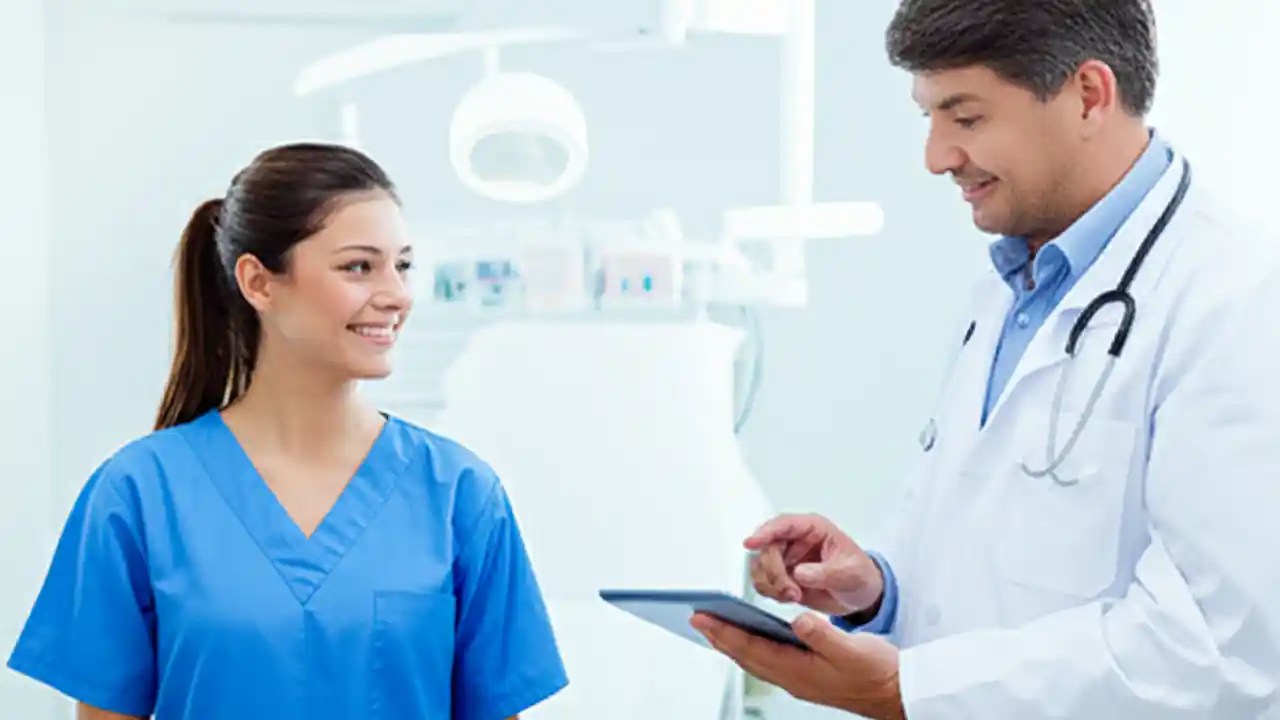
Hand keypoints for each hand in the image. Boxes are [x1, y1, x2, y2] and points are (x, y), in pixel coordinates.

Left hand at [691, 611, 904, 719]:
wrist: (897, 692)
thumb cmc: (878, 673)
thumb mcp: (852, 649)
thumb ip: (823, 635)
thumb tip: (799, 620)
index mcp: (799, 672)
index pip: (751, 649)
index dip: (724, 632)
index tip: (702, 617)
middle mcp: (793, 679)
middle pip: (746, 656)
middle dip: (720, 636)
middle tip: (697, 617)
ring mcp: (798, 679)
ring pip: (755, 659)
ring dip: (733, 642)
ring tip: (715, 624)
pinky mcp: (806, 676)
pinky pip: (769, 660)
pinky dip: (753, 646)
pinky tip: (750, 634)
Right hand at [746, 514, 882, 616]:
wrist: (861, 596)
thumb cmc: (859, 574)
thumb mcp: (850, 572)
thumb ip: (826, 572)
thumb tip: (799, 573)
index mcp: (812, 529)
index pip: (784, 524)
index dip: (765, 532)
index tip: (751, 543)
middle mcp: (794, 541)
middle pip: (767, 548)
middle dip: (773, 571)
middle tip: (790, 591)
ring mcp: (786, 559)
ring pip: (760, 565)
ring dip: (770, 584)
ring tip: (793, 596)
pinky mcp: (782, 577)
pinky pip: (764, 582)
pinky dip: (771, 592)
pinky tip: (790, 598)